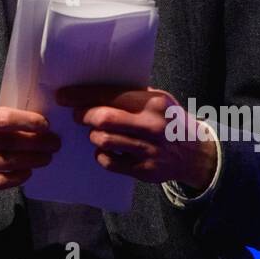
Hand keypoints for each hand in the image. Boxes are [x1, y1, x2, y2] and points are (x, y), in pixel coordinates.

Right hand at [0, 106, 60, 210]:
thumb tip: (28, 122)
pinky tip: (28, 172)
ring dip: (31, 161)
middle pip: (8, 142)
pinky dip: (17, 177)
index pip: (1, 118)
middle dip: (36, 143)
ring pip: (6, 163)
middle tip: (54, 143)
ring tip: (46, 158)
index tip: (45, 124)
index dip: (27, 122)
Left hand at [55, 85, 216, 190]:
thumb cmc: (170, 121)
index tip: (63, 96)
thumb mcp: (160, 100)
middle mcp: (151, 126)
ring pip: (103, 141)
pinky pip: (110, 162)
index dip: (82, 95)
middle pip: (103, 119)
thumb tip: (94, 88)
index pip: (110, 95)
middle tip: (77, 115)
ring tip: (95, 132)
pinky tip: (106, 150)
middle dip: (83, 115)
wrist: (196, 153)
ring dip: (93, 136)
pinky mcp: (144, 170)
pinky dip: (101, 155)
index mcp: (153, 103)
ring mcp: (148, 150)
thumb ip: (133, 94)